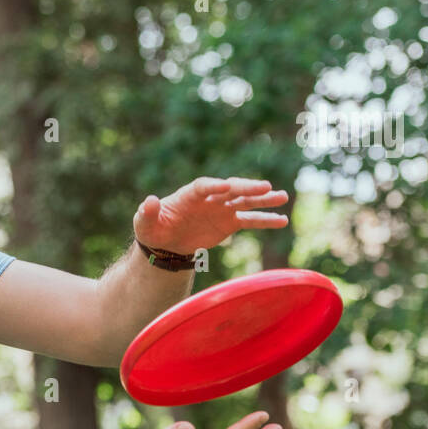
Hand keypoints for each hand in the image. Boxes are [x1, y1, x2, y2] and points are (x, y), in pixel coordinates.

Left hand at [133, 177, 288, 255]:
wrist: (166, 242)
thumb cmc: (153, 229)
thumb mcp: (144, 223)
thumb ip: (147, 213)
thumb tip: (150, 201)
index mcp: (189, 195)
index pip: (203, 186)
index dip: (214, 186)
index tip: (225, 186)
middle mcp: (210, 198)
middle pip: (230, 189)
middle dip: (247, 188)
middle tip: (266, 187)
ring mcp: (222, 208)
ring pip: (245, 201)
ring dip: (263, 200)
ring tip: (283, 197)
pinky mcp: (230, 222)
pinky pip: (250, 220)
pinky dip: (265, 220)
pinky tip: (282, 221)